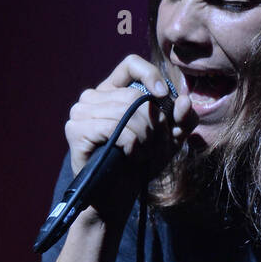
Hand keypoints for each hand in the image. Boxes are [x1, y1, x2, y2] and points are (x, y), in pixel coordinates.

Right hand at [65, 53, 197, 177]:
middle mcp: (92, 97)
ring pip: (124, 111)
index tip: (163, 95)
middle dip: (153, 124)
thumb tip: (184, 101)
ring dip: (143, 137)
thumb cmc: (140, 165)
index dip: (150, 75)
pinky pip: (113, 127)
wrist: (118, 197)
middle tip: (154, 145)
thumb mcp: (169, 139)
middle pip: (133, 96)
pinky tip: (130, 156)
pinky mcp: (75, 129)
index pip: (131, 64)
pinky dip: (130, 144)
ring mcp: (80, 112)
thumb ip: (183, 119)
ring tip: (142, 154)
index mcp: (112, 91)